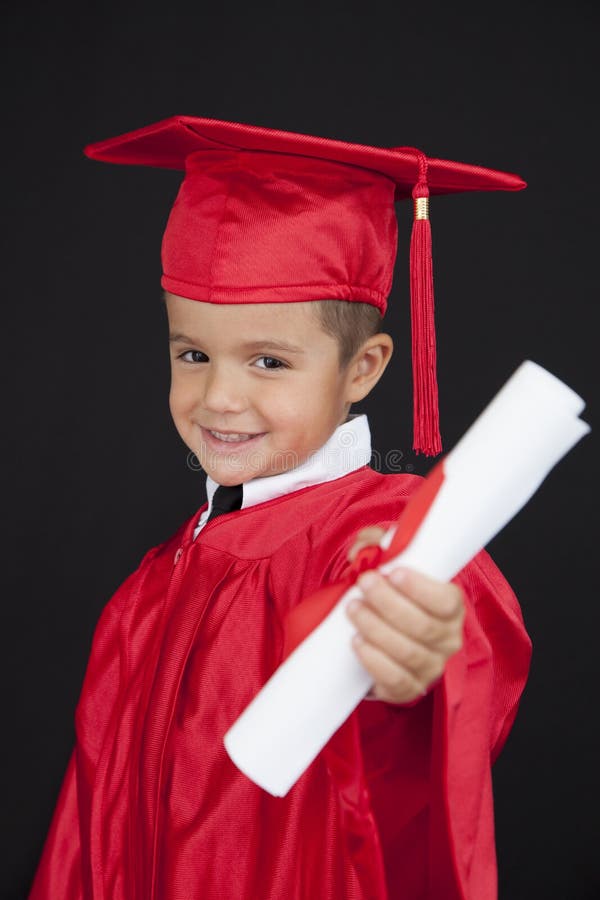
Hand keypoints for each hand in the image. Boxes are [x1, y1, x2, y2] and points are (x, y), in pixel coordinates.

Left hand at [345, 528, 464, 703]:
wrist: (380, 632)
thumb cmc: (390, 593)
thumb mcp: (386, 563)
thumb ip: (376, 546)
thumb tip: (362, 549)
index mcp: (451, 608)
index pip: (447, 601)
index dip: (420, 588)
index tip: (393, 572)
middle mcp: (448, 640)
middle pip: (424, 626)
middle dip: (389, 603)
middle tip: (364, 583)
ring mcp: (430, 667)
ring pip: (408, 653)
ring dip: (376, 629)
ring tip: (353, 609)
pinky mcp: (408, 689)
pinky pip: (395, 680)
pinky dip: (374, 661)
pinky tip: (357, 642)